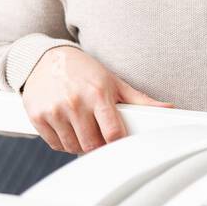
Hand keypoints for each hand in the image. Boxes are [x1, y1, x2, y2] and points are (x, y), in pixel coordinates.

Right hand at [20, 46, 172, 153]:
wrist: (47, 59)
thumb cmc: (85, 72)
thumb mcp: (114, 82)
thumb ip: (140, 100)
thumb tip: (169, 108)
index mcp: (98, 94)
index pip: (112, 132)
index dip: (118, 143)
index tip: (120, 143)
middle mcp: (75, 103)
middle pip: (92, 144)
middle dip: (100, 146)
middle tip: (102, 138)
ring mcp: (54, 111)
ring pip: (73, 147)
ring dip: (82, 146)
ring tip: (86, 133)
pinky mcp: (38, 117)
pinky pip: (55, 144)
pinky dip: (64, 144)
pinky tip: (70, 131)